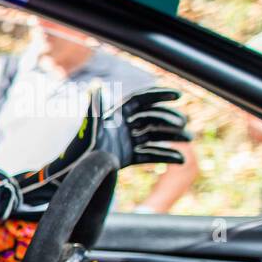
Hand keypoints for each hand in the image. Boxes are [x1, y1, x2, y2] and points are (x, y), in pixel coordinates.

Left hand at [15, 87, 189, 214]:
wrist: (73, 175)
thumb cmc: (78, 150)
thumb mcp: (89, 128)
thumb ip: (96, 108)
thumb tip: (96, 86)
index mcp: (115, 115)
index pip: (141, 101)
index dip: (159, 96)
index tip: (177, 95)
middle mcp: (123, 126)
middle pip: (151, 118)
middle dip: (169, 119)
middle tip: (184, 122)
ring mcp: (127, 141)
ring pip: (155, 135)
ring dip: (172, 136)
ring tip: (189, 139)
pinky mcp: (128, 157)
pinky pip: (150, 155)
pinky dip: (165, 156)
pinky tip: (180, 159)